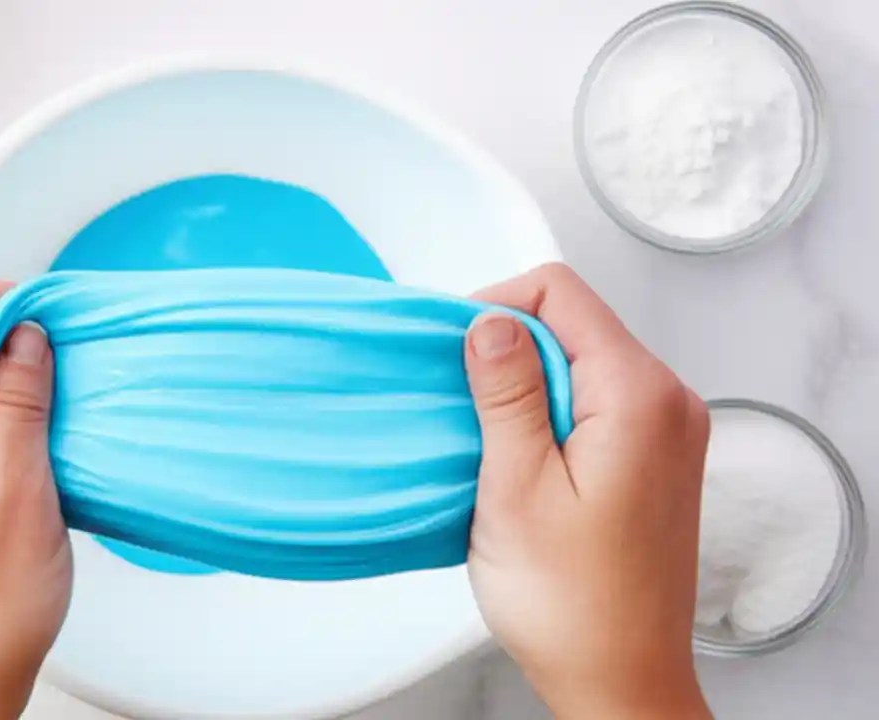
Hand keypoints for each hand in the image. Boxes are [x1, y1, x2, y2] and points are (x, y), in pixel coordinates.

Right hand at [464, 264, 711, 718]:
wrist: (621, 679)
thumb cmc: (570, 603)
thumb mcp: (516, 487)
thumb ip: (507, 393)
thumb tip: (491, 319)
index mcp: (639, 395)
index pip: (560, 291)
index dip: (495, 306)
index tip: (452, 355)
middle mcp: (669, 400)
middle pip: (573, 322)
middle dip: (508, 349)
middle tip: (460, 406)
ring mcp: (669, 429)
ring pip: (582, 361)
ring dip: (526, 385)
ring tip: (487, 443)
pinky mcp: (657, 457)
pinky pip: (597, 401)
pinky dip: (551, 413)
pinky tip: (519, 461)